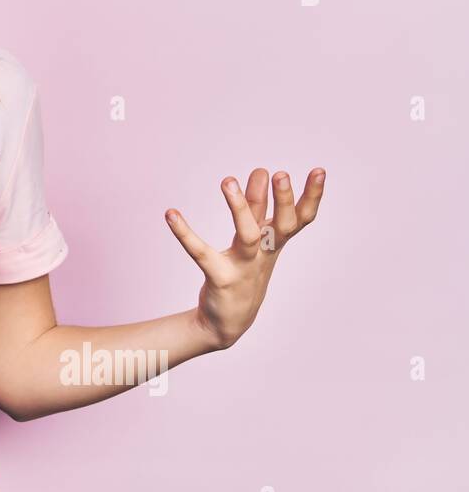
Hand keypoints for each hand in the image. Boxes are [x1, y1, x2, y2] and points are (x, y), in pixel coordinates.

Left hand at [164, 167, 324, 350]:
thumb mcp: (254, 238)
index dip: (312, 196)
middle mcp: (264, 255)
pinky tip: (171, 214)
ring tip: (228, 180)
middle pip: (281, 227)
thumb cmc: (244, 272)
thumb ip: (256, 205)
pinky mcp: (220, 279)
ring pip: (247, 237)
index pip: (300, 218)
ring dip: (239, 208)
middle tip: (280, 174)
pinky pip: (201, 253)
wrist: (229, 321)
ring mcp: (244, 268)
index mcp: (274, 244)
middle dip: (283, 201)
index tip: (319, 170)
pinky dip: (185, 233)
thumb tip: (261, 171)